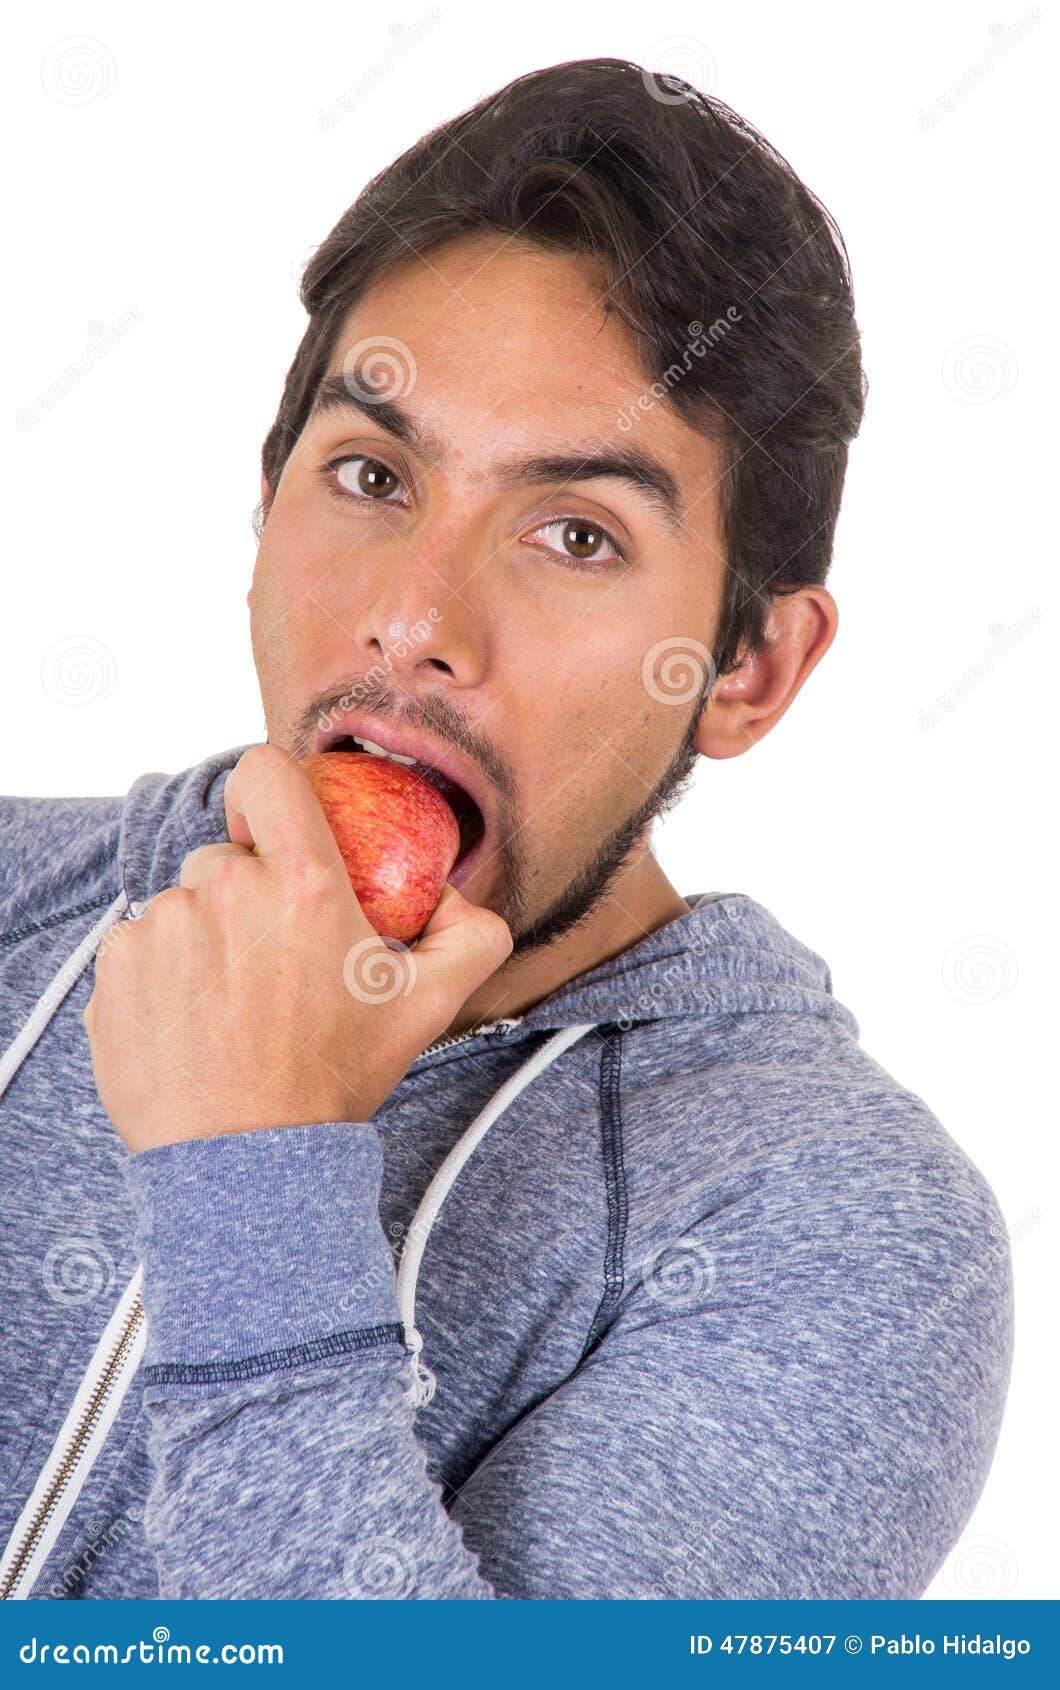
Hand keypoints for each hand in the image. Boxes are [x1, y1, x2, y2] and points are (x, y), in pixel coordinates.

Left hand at [83, 743, 512, 1152]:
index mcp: (304, 886)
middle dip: (246, 896)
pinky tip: (190, 1025)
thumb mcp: (428, 1008)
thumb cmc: (332, 1080)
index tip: (276, 830)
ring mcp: (161, 929)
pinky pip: (138, 948)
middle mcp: (225, 893)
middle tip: (270, 964)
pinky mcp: (114, 969)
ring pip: (182, 906)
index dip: (271, 790)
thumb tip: (448, 894)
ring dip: (203, 939)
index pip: (266, 774)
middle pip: (225, 857)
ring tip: (229, 1007)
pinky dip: (160, 976)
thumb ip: (470, 935)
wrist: (247, 1160)